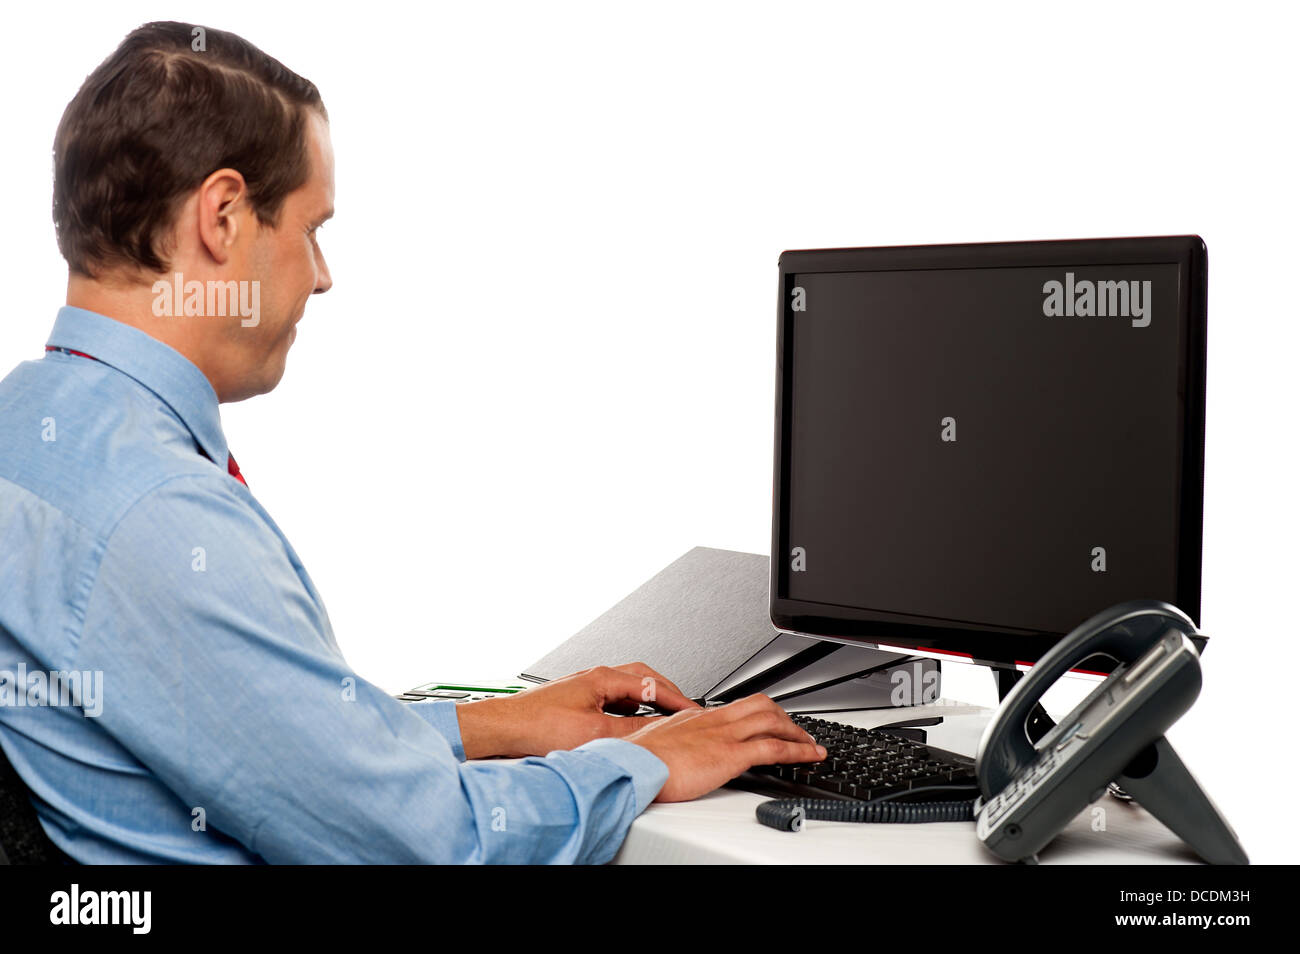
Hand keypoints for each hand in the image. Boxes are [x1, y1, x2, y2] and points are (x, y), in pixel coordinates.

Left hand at [454, 662, 700, 758]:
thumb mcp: (594, 734)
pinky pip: (614, 700)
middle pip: (643, 679)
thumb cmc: (537, 725)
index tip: (695, 711)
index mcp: (603, 677)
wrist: (504, 729)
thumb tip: (659, 733)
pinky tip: (632, 726)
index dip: (678, 699)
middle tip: (686, 710)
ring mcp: (586, 688)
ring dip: (648, 701)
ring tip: (665, 718)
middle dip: (667, 694)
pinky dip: (631, 710)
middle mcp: (595, 677)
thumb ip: (631, 732)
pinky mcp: (577, 701)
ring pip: (628, 689)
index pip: (652, 683)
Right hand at [623, 694, 825, 801]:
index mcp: (695, 717)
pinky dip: (799, 750)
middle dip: (783, 717)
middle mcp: (713, 720)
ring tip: (810, 744)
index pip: (735, 708)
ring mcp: (724, 734)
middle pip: (760, 705)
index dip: (758, 714)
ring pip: (772, 720)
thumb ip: (671, 743)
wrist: (631, 765)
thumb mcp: (656, 744)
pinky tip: (810, 756)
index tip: (768, 723)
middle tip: (796, 731)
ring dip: (796, 732)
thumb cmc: (636, 760)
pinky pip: (774, 747)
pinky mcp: (730, 754)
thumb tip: (673, 752)